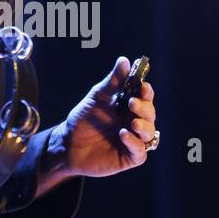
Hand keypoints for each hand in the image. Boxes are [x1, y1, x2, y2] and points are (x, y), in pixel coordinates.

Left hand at [57, 55, 157, 177]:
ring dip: (144, 126)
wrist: (68, 144)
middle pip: (150, 114)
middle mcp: (134, 122)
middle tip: (132, 104)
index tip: (143, 87)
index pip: (145, 97)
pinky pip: (140, 152)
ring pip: (150, 133)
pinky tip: (123, 135)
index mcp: (129, 107)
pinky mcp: (128, 157)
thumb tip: (124, 60)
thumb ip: (113, 82)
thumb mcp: (97, 97)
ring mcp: (133, 140)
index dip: (147, 92)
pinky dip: (135, 143)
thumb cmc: (84, 119)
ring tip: (132, 122)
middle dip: (144, 108)